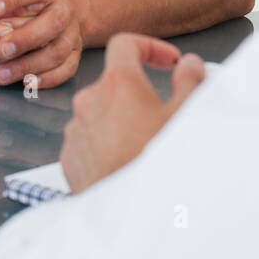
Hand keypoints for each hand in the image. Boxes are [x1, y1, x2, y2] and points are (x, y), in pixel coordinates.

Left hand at [0, 0, 81, 88]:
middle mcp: (61, 7)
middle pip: (52, 21)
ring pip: (57, 50)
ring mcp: (70, 32)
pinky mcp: (73, 55)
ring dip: (29, 64)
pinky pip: (66, 69)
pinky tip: (26, 84)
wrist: (57, 4)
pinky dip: (47, 79)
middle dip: (25, 36)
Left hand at [61, 34, 204, 192]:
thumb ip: (189, 81)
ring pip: (99, 113)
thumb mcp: (185, 116)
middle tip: (161, 111)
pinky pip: (87, 140)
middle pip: (113, 82)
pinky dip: (105, 143)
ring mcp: (75, 130)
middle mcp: (89, 101)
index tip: (168, 62)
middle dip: (137, 91)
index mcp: (117, 83)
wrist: (131, 214)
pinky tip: (126, 161)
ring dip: (120, 119)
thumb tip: (188, 64)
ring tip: (144, 143)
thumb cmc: (157, 165)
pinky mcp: (69, 158)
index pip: (125, 44)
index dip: (149, 47)